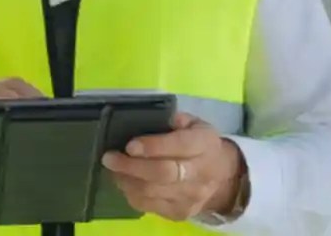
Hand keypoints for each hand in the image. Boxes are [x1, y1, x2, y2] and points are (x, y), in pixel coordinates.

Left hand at [102, 112, 247, 221]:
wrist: (221, 176)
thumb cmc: (199, 144)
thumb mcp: (194, 123)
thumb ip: (176, 118)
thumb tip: (157, 118)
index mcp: (205, 144)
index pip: (180, 146)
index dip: (153, 146)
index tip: (130, 145)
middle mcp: (201, 173)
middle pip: (163, 173)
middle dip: (132, 166)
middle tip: (109, 158)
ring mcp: (192, 197)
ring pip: (152, 192)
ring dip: (126, 180)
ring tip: (112, 169)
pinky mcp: (180, 212)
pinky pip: (149, 206)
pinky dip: (131, 194)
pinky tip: (123, 182)